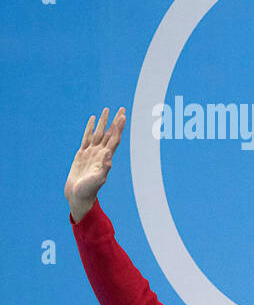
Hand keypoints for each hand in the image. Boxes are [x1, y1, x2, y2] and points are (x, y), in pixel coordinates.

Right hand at [66, 107, 124, 222]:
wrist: (78, 195)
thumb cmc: (88, 190)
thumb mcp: (97, 180)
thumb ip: (103, 169)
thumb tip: (108, 156)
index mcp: (105, 157)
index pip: (114, 139)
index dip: (119, 128)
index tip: (123, 116)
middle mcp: (100, 153)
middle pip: (109, 133)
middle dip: (115, 121)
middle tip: (122, 108)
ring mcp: (91, 152)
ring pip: (98, 133)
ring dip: (103, 122)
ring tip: (106, 110)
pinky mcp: (82, 154)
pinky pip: (86, 137)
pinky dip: (89, 128)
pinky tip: (92, 120)